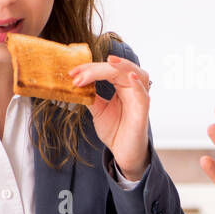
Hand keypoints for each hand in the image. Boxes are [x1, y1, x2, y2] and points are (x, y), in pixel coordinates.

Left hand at [69, 55, 151, 179]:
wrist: (123, 152)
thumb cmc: (115, 130)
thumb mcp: (98, 110)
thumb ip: (90, 96)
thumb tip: (76, 82)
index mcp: (122, 86)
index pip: (107, 69)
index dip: (90, 68)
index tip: (72, 73)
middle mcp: (131, 88)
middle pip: (118, 69)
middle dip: (97, 69)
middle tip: (77, 75)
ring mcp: (138, 98)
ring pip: (133, 74)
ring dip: (122, 66)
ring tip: (109, 61)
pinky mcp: (142, 111)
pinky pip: (143, 95)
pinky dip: (138, 85)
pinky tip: (131, 77)